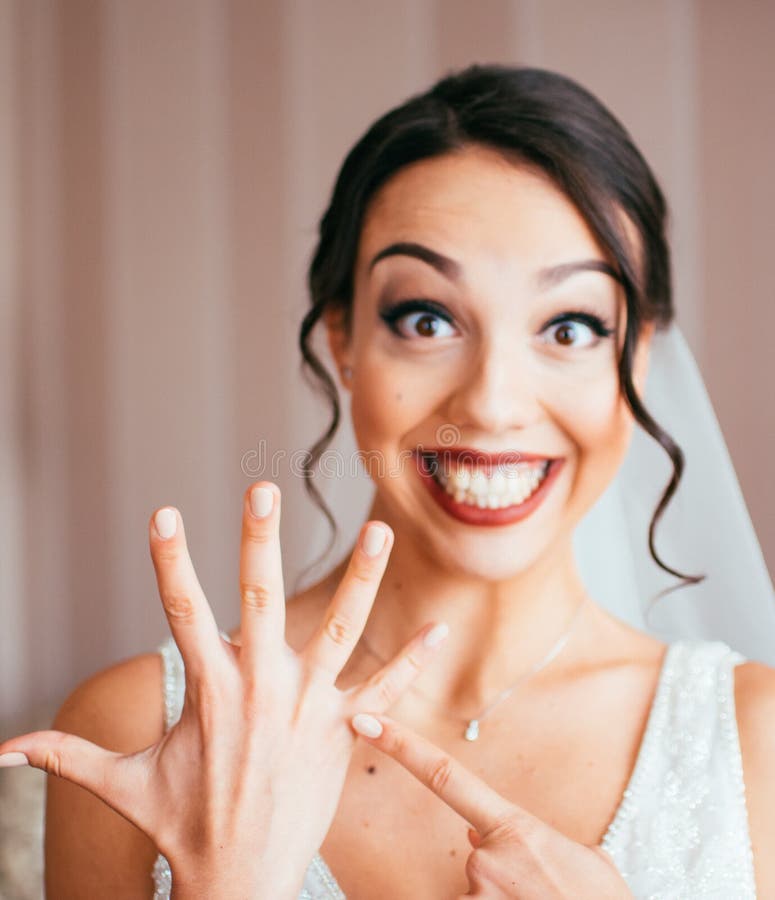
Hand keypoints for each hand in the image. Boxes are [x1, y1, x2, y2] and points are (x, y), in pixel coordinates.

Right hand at [0, 483, 448, 899]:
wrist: (241, 880)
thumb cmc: (182, 824)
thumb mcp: (122, 784)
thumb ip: (69, 756)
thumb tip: (3, 754)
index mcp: (209, 690)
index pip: (180, 611)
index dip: (170, 562)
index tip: (164, 513)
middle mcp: (260, 688)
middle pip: (260, 601)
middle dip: (260, 542)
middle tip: (264, 490)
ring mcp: (306, 706)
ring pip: (339, 630)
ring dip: (361, 579)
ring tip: (380, 529)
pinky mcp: (341, 730)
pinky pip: (384, 690)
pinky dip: (412, 661)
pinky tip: (439, 628)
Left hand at [350, 714, 632, 899]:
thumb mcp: (576, 858)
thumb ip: (523, 839)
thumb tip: (475, 835)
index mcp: (514, 827)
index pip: (445, 776)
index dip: (403, 747)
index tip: (366, 721)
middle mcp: (489, 857)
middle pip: (475, 855)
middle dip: (503, 871)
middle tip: (543, 889)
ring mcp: (480, 893)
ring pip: (477, 890)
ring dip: (506, 898)